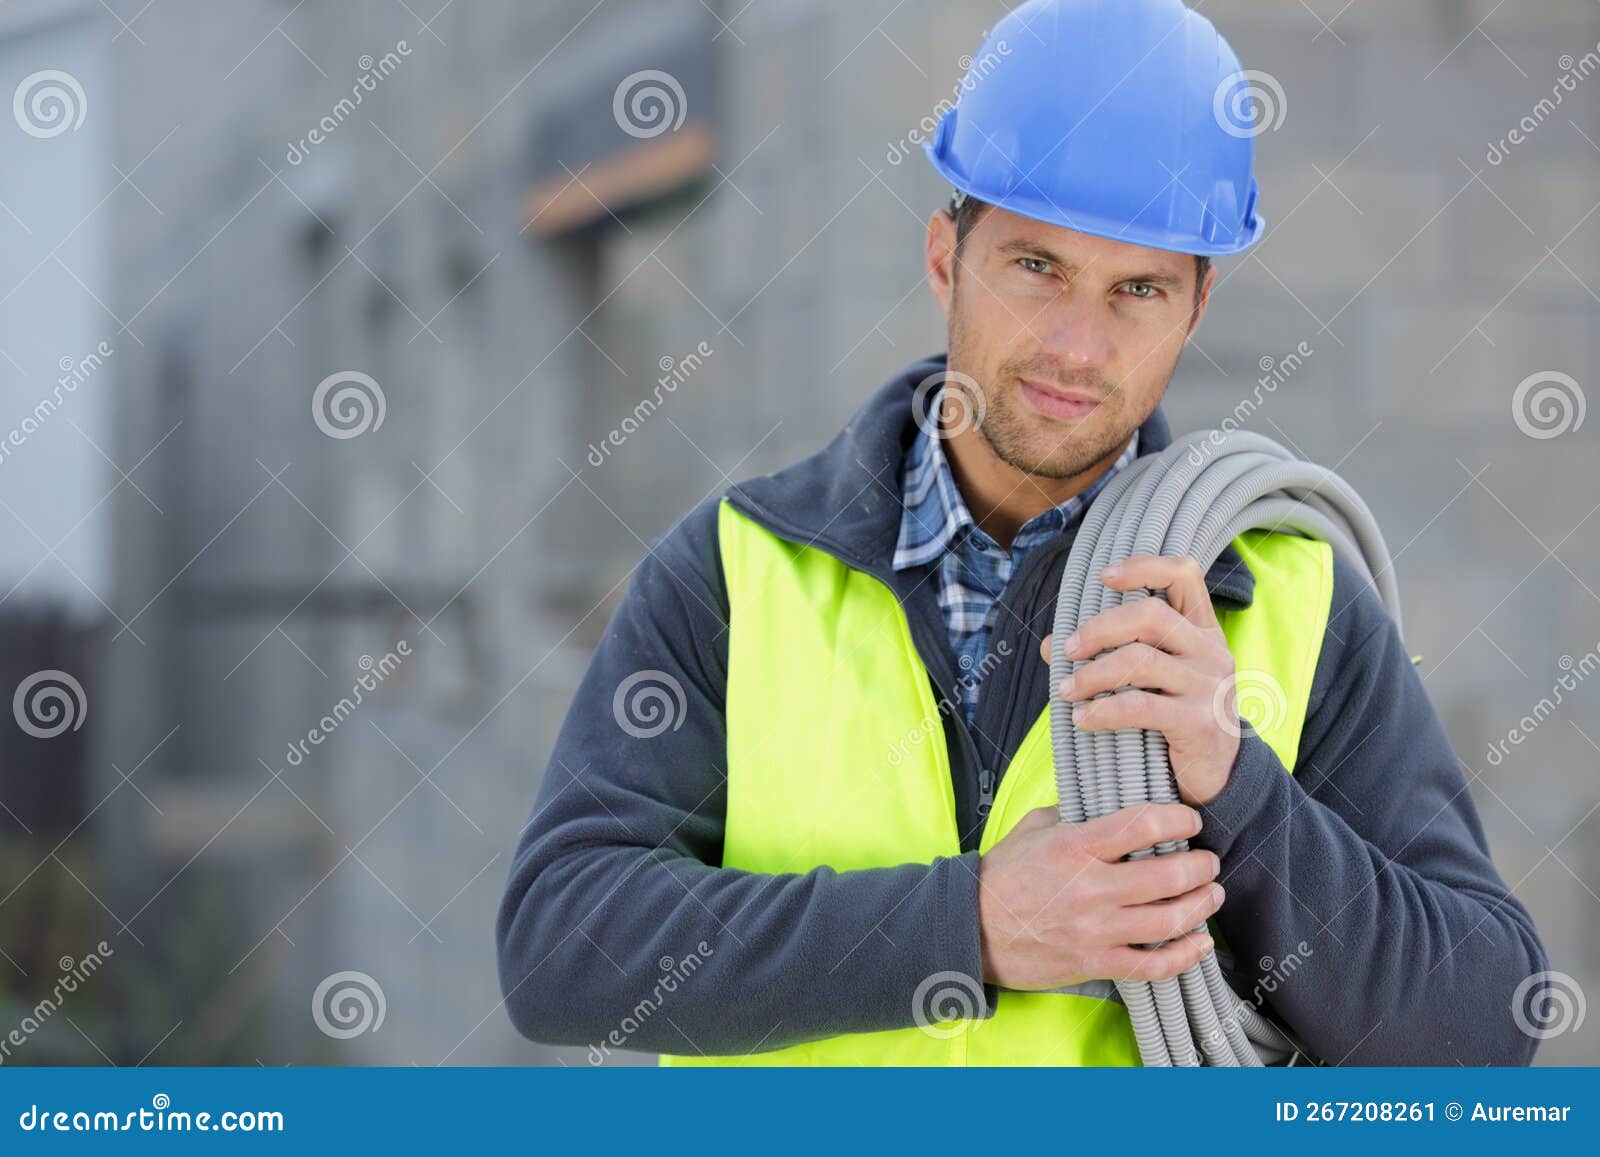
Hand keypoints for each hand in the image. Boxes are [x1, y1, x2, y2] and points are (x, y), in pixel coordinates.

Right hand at [977, 803, 1222, 990]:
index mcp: (1075, 846)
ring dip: (1202, 906)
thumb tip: (1108, 801)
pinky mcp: (1094, 964)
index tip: (1189, 821)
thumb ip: (1074, 813)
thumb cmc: (1001, 876)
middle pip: (1168, 875)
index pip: (1143, 825)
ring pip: (1170, 921)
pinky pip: (1153, 965)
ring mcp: (1095, 930)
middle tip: (1208, 861)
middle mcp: (1090, 888)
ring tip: (1211, 894)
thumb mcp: (1033, 828)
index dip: (1178, 820)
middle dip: (1201, 865)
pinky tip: (1200, 943)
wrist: (970, 928)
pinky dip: (1185, 956)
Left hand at [1040, 554, 1239, 806]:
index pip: (1185, 575)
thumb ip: (1109, 655)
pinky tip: (1082, 719)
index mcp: (1202, 630)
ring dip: (1092, 674)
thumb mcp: (1150, 680)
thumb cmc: (1173, 719)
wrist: (1216, 776)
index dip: (1144, 566)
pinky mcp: (1200, 723)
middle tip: (1068, 650)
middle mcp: (1210, 651)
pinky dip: (1102, 711)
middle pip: (1151, 615)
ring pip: (1140, 660)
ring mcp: (1209, 686)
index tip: (1104, 577)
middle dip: (1099, 628)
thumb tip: (1052, 645)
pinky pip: (1140, 707)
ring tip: (1066, 691)